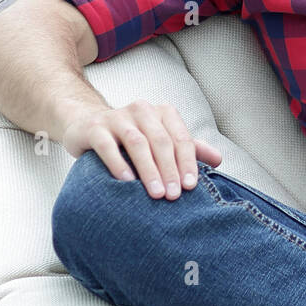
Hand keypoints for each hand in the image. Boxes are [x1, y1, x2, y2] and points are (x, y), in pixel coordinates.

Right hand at [62, 100, 222, 199]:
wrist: (87, 124)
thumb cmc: (130, 136)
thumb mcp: (161, 140)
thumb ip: (189, 149)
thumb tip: (218, 159)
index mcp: (163, 113)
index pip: (181, 138)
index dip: (188, 163)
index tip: (191, 186)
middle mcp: (142, 110)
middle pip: (161, 141)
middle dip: (170, 170)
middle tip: (174, 195)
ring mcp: (117, 117)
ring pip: (137, 143)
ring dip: (149, 169)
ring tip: (155, 193)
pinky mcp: (95, 128)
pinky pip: (108, 146)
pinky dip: (118, 164)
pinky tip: (127, 181)